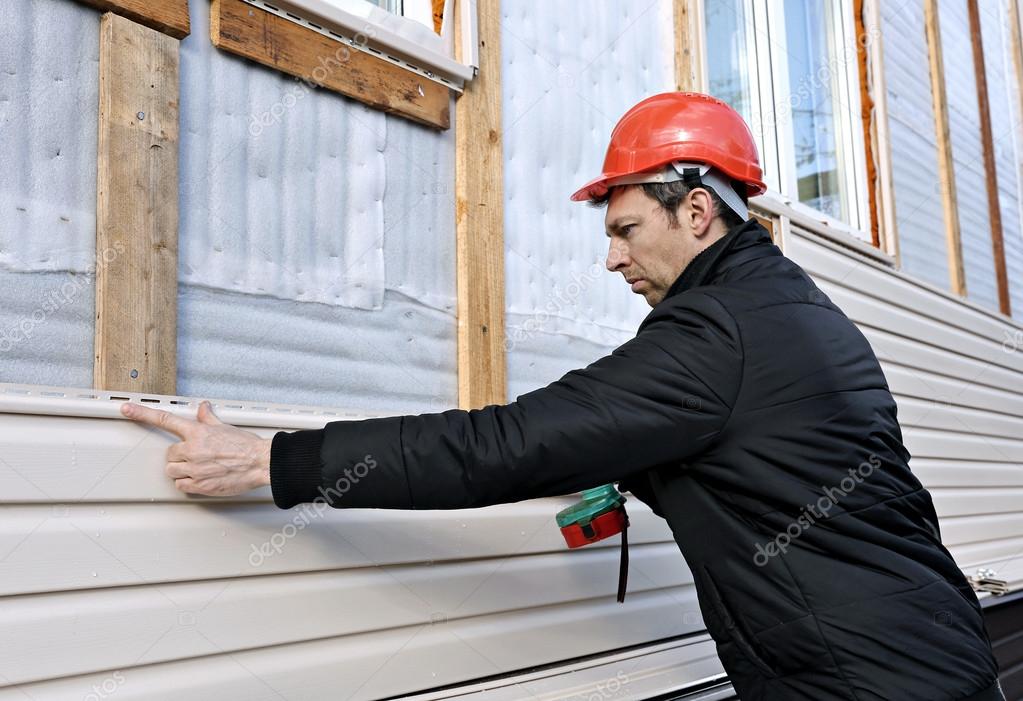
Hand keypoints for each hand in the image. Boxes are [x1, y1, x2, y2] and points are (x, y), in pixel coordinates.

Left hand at [120, 400, 271, 495]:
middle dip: (179, 456)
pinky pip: (181, 486)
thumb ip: (208, 419)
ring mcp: (195, 469)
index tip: (126, 409)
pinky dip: (187, 484)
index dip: (141, 413)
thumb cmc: (247, 446)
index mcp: (198, 432)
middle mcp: (193, 450)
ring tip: (198, 468)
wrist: (260, 463)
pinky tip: (199, 479)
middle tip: (194, 456)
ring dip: (181, 470)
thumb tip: (202, 408)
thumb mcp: (225, 427)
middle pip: (169, 454)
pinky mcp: (200, 486)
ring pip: (172, 471)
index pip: (164, 419)